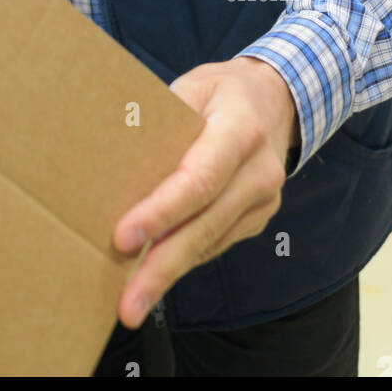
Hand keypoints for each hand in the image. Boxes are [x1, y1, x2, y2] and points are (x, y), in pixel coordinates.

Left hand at [112, 56, 299, 327]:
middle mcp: (258, 172)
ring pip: (210, 243)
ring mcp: (264, 200)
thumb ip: (160, 117)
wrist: (277, 99)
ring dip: (169, 273)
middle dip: (162, 268)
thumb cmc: (223, 91)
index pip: (198, 179)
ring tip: (132, 303)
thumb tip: (114, 151)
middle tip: (128, 305)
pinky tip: (155, 276)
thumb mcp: (192, 84)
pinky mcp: (258, 219)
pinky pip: (216, 244)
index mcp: (240, 130)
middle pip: (204, 225)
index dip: (161, 212)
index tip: (123, 238)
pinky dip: (184, 260)